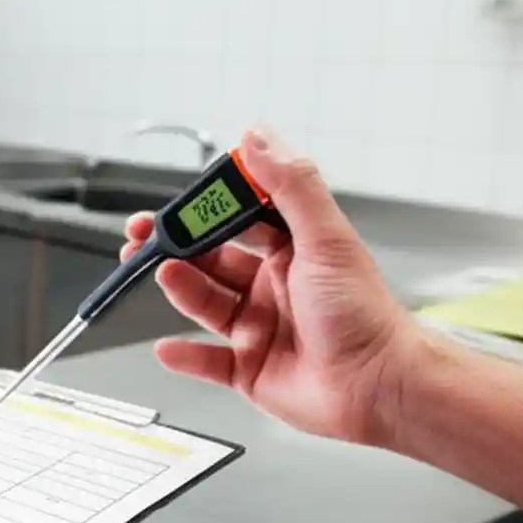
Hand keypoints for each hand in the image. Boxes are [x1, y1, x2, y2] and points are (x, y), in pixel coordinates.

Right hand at [121, 128, 419, 445]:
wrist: (379, 387)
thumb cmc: (364, 314)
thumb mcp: (325, 238)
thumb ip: (290, 185)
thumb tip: (258, 136)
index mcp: (293, 251)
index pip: (239, 219)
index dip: (205, 209)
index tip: (180, 201)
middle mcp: (273, 287)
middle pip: (211, 259)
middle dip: (176, 247)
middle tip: (143, 237)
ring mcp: (259, 328)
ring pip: (205, 303)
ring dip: (180, 288)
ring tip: (163, 274)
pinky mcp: (250, 370)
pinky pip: (207, 361)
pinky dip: (184, 355)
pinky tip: (166, 347)